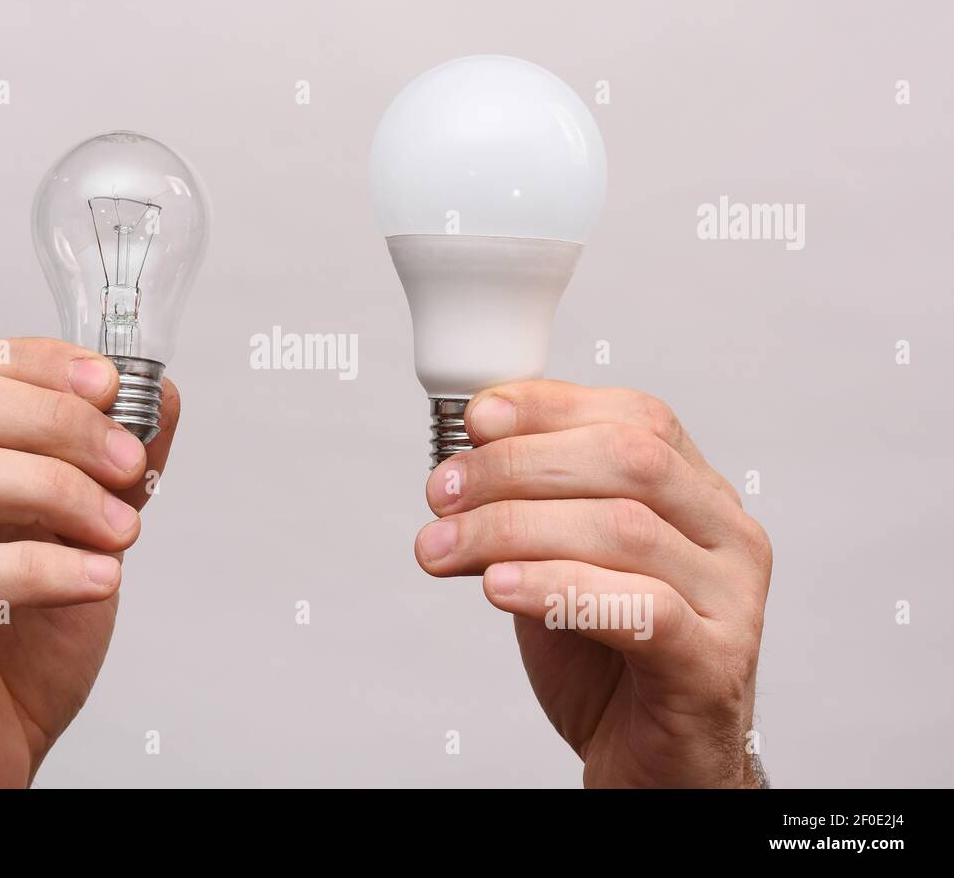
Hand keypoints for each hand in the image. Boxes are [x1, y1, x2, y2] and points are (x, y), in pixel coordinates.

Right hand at [0, 338, 178, 787]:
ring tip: (121, 532)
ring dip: (54, 490)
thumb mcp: (90, 539)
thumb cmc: (24, 647)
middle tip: (130, 465)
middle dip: (57, 421)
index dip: (35, 363)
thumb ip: (116, 470)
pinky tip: (97, 581)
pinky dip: (40, 567)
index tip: (111, 385)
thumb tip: (158, 395)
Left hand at [416, 381, 771, 787]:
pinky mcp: (714, 666)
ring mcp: (732, 600)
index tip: (474, 420)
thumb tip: (463, 460)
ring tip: (444, 547)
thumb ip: (533, 511)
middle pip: (628, 461)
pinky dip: (557, 589)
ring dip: (513, 528)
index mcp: (696, 494)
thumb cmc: (608, 663)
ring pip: (624, 529)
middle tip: (442, 492)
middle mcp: (726, 535)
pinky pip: (640, 610)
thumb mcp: (559, 565)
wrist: (654, 768)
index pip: (634, 417)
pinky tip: (500, 588)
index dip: (548, 407)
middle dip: (516, 467)